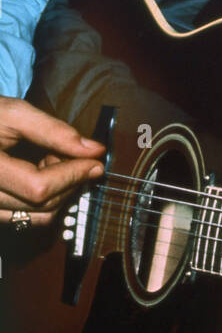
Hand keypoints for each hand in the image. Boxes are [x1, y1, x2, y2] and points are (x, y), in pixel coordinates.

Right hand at [0, 96, 104, 227]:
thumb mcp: (14, 113)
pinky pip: (25, 219)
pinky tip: (38, 173)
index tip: (96, 160)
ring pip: (37, 217)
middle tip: (68, 152)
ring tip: (48, 160)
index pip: (38, 187)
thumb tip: (94, 150)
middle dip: (68, 180)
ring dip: (57, 192)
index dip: (73, 174)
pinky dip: (43, 200)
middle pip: (41, 205)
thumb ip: (53, 131)